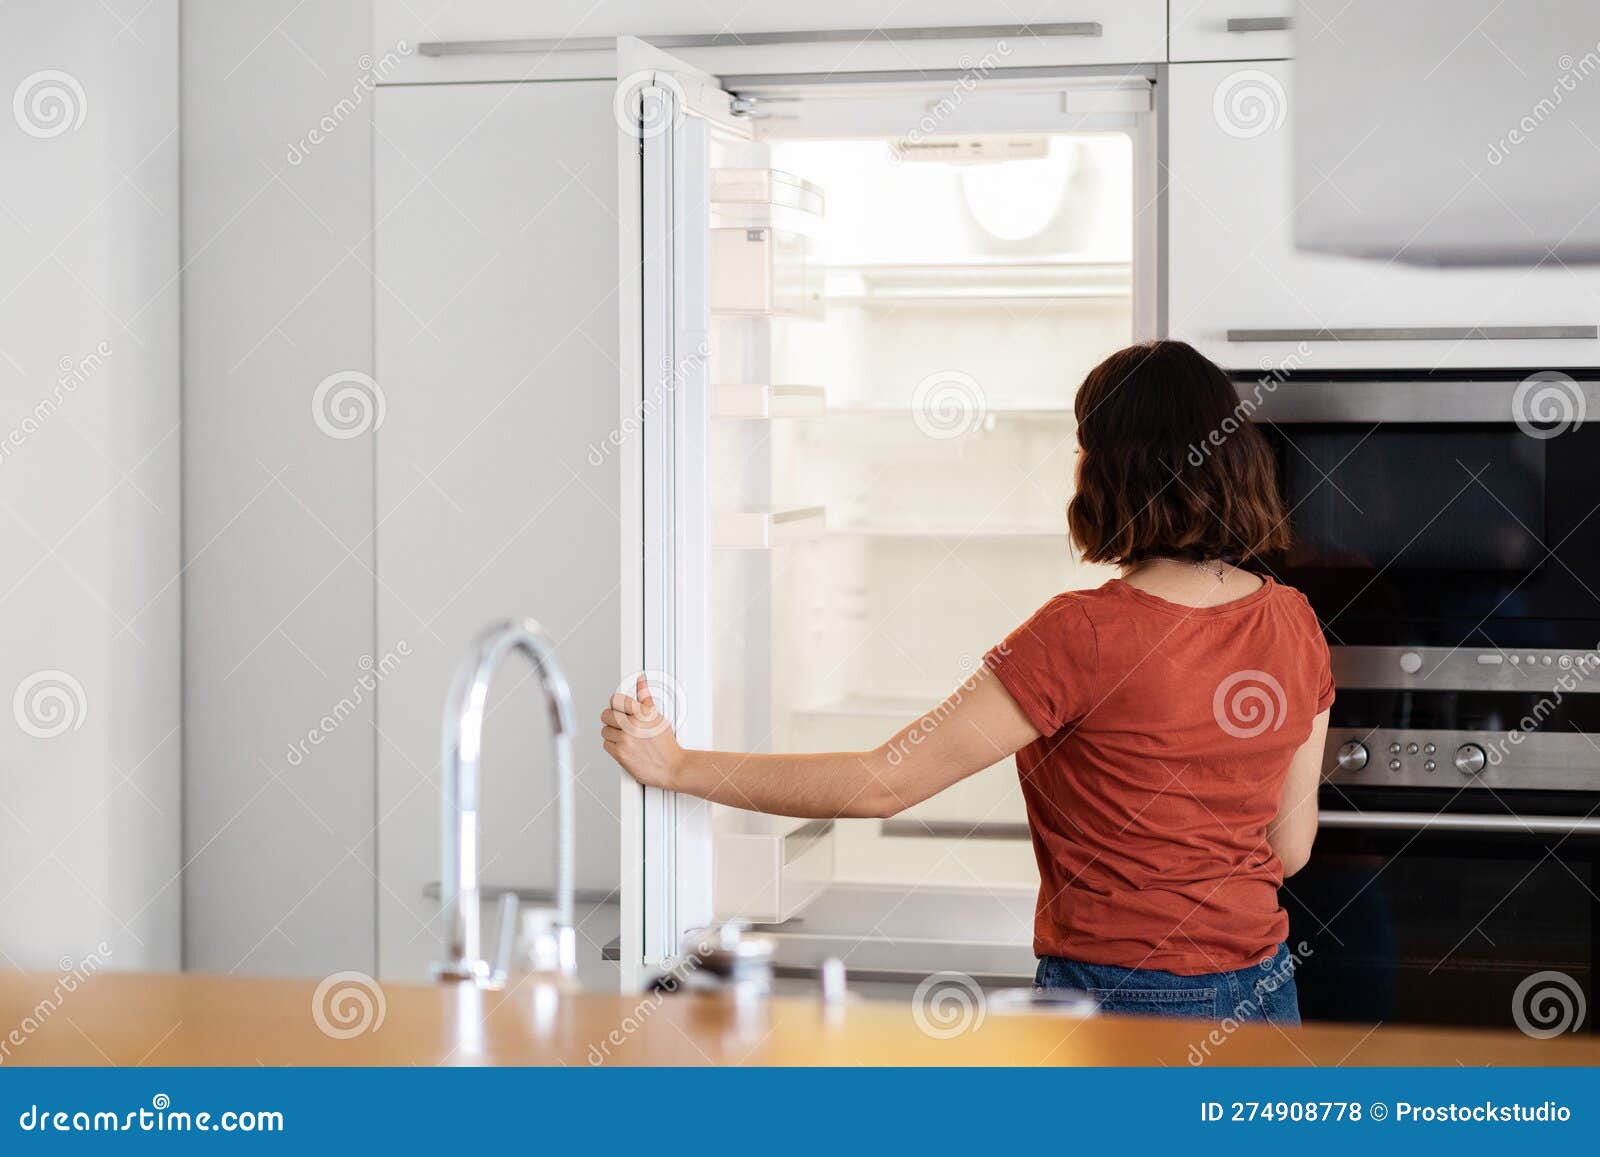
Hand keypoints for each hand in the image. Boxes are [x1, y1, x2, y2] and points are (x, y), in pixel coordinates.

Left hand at [600, 675, 683, 789]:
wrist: (671, 766)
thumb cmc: (666, 744)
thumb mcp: (657, 716)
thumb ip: (645, 698)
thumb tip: (640, 681)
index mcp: (642, 713)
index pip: (616, 700)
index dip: (616, 704)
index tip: (618, 708)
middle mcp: (633, 725)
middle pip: (606, 715)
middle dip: (611, 718)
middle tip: (620, 723)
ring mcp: (625, 740)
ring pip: (605, 731)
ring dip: (612, 733)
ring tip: (625, 736)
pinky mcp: (620, 754)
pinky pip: (606, 745)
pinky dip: (613, 746)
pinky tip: (624, 746)